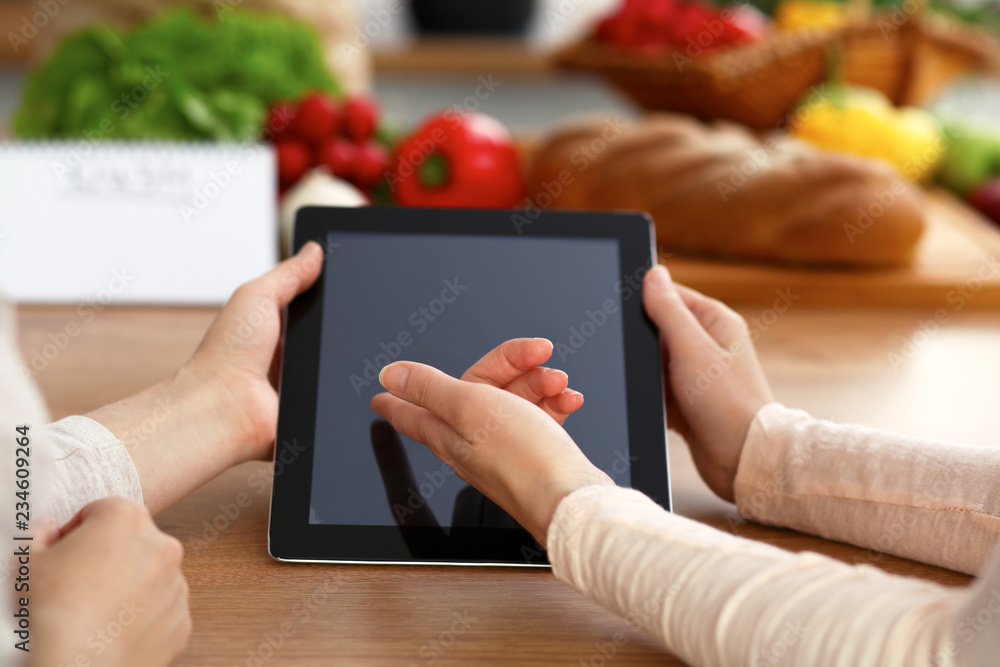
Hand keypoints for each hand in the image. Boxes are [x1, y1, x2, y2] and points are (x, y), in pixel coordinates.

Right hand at [30, 499, 190, 666]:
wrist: (79, 663)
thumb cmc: (53, 610)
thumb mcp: (30, 562)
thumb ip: (43, 536)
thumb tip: (49, 530)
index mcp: (126, 518)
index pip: (102, 512)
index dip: (79, 531)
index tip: (66, 551)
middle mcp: (161, 545)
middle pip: (133, 543)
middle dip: (111, 557)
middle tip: (81, 583)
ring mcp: (177, 583)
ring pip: (152, 577)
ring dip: (131, 587)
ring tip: (96, 611)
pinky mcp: (182, 618)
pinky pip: (161, 611)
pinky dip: (143, 618)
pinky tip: (114, 630)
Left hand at [87, 242, 324, 513]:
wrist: (222, 407)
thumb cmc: (226, 355)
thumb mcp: (257, 297)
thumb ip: (288, 274)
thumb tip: (315, 250)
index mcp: (277, 328)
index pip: (316, 306)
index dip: (335, 295)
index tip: (354, 281)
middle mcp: (290, 356)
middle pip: (334, 336)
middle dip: (345, 328)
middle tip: (351, 320)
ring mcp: (303, 385)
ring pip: (342, 367)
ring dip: (346, 361)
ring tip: (345, 353)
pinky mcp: (312, 410)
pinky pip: (340, 398)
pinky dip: (345, 391)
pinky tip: (345, 382)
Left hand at [370, 338, 612, 545]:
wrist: (570, 498)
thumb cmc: (523, 458)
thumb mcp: (470, 406)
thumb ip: (430, 387)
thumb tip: (391, 376)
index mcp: (448, 431)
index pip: (412, 411)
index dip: (397, 400)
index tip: (378, 398)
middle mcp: (472, 441)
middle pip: (478, 389)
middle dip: (512, 366)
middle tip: (538, 353)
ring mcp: (505, 448)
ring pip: (514, 400)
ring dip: (540, 384)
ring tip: (559, 383)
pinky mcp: (535, 453)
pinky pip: (539, 418)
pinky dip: (553, 404)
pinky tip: (569, 399)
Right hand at [642, 265, 773, 501]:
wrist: (743, 461)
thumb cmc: (727, 403)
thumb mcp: (691, 348)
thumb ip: (668, 310)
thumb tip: (653, 274)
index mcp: (715, 322)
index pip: (671, 295)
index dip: (644, 299)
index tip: (619, 307)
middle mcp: (707, 345)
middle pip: (658, 329)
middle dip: (640, 341)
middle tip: (627, 350)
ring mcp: (696, 375)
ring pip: (653, 362)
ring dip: (644, 372)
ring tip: (647, 383)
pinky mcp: (686, 402)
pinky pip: (656, 390)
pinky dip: (648, 395)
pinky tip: (644, 402)